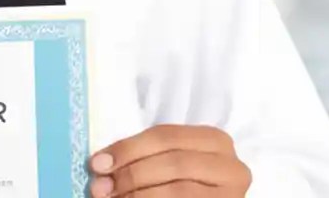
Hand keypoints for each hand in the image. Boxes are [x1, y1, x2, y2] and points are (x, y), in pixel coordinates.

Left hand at [89, 125, 250, 196]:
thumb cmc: (182, 180)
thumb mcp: (168, 162)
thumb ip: (143, 157)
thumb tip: (100, 166)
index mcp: (214, 141)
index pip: (165, 136)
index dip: (128, 148)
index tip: (97, 162)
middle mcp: (231, 166)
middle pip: (173, 163)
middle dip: (131, 174)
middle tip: (100, 186)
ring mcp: (231, 194)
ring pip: (178, 191)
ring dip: (137, 195)